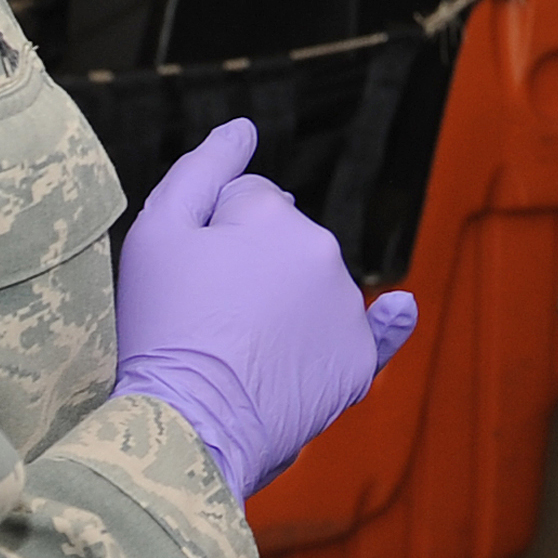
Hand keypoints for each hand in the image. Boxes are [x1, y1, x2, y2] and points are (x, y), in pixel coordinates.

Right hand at [109, 118, 417, 500]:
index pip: (245, 200)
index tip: (190, 273)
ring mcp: (347, 308)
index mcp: (276, 213)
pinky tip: (401, 308)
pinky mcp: (358, 362)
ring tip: (240, 348)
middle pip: (283, 241)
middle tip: (209, 314)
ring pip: (313, 287)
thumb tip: (243, 129)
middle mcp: (325, 251)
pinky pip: (376, 333)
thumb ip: (200, 170)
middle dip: (251, 263)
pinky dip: (386, 323)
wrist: (189, 427)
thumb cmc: (163, 328)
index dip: (209, 232)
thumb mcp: (156, 234)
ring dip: (286, 302)